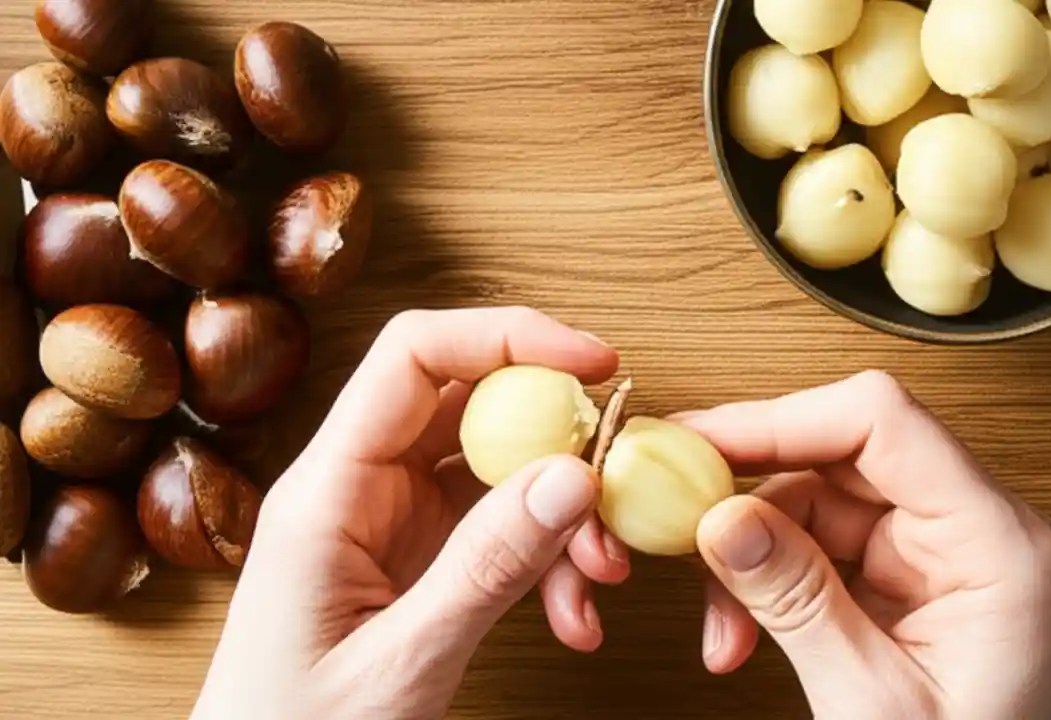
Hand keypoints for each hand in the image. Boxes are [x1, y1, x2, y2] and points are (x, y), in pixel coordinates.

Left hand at [192, 307, 630, 719]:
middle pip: (470, 404)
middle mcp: (359, 488)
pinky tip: (572, 609)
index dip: (505, 338)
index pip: (413, 358)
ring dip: (563, 509)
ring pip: (498, 467)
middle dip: (556, 435)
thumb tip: (571, 476)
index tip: (590, 361)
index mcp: (327, 491)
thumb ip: (485, 567)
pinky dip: (548, 556)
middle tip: (615, 480)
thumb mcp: (399, 662)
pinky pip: (501, 524)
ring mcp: (391, 520)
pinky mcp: (418, 557)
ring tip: (599, 572)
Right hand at [681, 371, 1050, 719]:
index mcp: (997, 545)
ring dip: (749, 553)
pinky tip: (741, 630)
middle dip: (750, 493)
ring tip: (720, 624)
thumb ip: (796, 602)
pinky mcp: (908, 582)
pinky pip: (819, 549)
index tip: (703, 444)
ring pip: (815, 503)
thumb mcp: (873, 703)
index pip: (884, 424)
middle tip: (678, 516)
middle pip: (839, 457)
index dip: (783, 420)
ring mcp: (939, 556)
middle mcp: (972, 532)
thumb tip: (722, 517)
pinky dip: (768, 583)